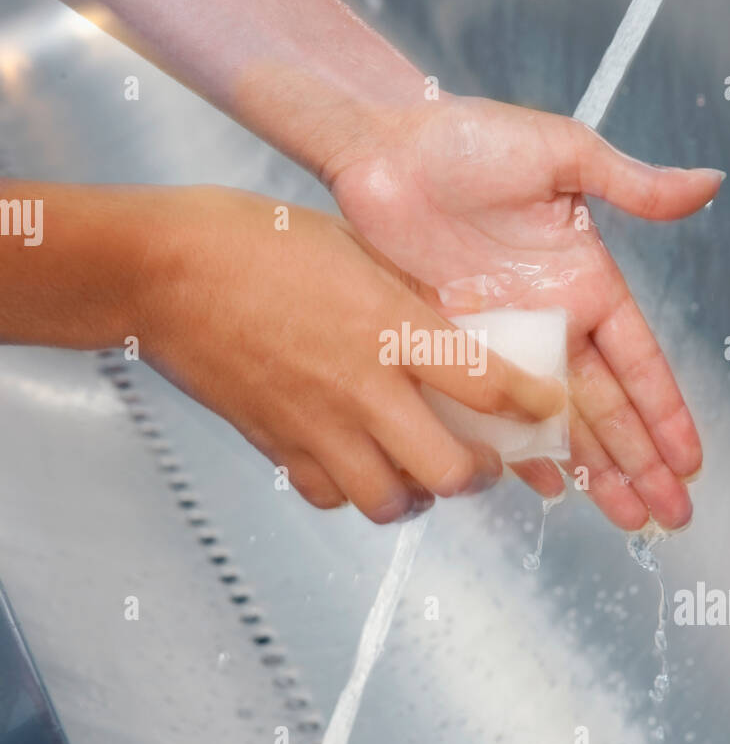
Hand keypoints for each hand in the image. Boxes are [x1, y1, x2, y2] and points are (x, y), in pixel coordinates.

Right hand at [137, 188, 563, 523]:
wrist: (166, 272)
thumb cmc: (258, 241)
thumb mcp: (355, 249)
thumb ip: (407, 298)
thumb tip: (449, 329)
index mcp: (390, 329)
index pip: (489, 385)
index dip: (534, 407)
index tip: (549, 410)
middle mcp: (363, 389)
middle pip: (449, 472)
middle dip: (479, 475)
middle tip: (483, 460)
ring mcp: (317, 426)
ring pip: (391, 502)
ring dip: (417, 493)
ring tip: (419, 471)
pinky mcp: (277, 446)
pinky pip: (330, 497)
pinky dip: (353, 491)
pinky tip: (356, 462)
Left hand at [328, 95, 724, 531]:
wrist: (382, 146)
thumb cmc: (468, 139)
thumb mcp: (560, 154)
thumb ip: (631, 183)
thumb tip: (708, 182)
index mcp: (585, 281)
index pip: (638, 362)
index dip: (664, 413)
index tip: (689, 461)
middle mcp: (551, 319)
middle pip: (606, 408)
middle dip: (640, 463)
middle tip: (668, 515)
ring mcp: (503, 341)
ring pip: (557, 422)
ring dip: (592, 471)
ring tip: (624, 517)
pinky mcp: (452, 349)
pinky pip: (492, 415)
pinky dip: (520, 452)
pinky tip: (547, 489)